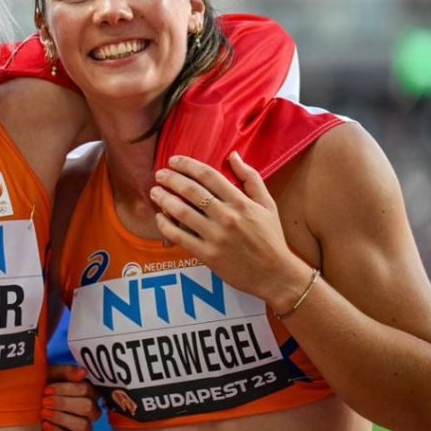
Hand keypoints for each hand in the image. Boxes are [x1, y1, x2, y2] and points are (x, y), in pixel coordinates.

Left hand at [40, 364, 100, 430]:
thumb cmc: (39, 390)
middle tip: (44, 401)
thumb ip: (65, 371)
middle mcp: (90, 412)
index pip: (86, 390)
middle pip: (88, 407)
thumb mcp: (48, 376)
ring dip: (60, 417)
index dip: (65, 389)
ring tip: (43, 412)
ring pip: (83, 425)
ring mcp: (84, 429)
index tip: (46, 389)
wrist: (22, 412)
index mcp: (87, 393)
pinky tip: (44, 424)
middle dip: (63, 403)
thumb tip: (83, 372)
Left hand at [149, 152, 307, 303]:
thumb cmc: (271, 238)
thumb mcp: (267, 204)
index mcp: (241, 203)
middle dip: (171, 179)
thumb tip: (233, 155)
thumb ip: (251, 178)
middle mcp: (227, 217)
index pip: (209, 175)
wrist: (276, 275)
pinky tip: (159, 217)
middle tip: (159, 174)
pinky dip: (165, 225)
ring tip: (155, 192)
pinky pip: (179, 236)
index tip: (174, 160)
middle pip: (191, 190)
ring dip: (163, 199)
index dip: (188, 165)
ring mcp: (216, 236)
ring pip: (181, 212)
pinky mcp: (207, 255)